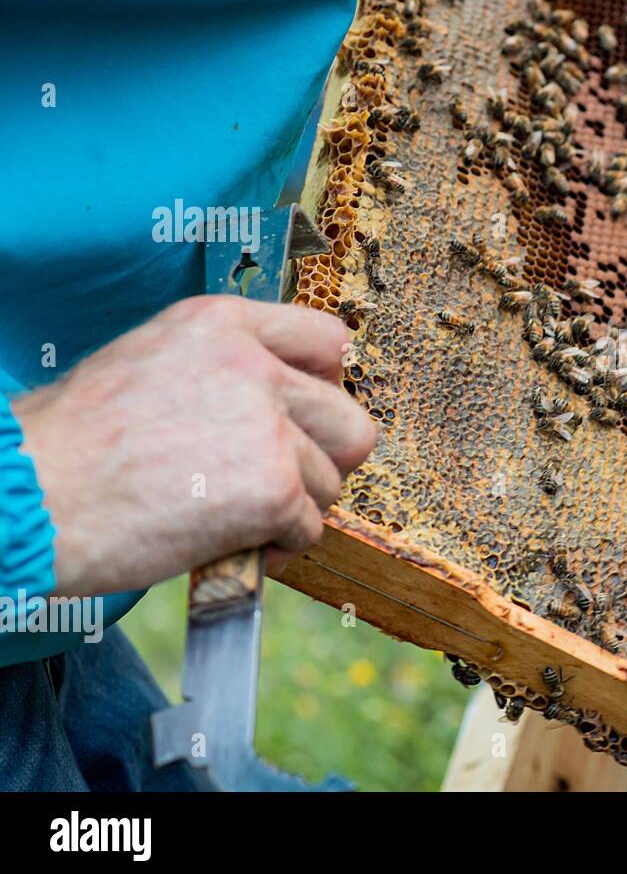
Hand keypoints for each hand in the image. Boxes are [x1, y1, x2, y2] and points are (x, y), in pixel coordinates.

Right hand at [11, 295, 376, 596]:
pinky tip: (235, 548)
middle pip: (348, 419)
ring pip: (330, 481)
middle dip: (326, 461)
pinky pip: (309, 528)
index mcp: (222, 324)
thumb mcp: (149, 363)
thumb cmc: (73, 443)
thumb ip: (222, 370)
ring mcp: (268, 428)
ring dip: (295, 510)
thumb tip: (282, 402)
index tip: (310, 417)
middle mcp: (254, 367)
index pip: (326, 339)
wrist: (30, 495)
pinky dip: (279, 549)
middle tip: (287, 483)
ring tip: (239, 519)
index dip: (327, 386)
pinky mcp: (273, 489)